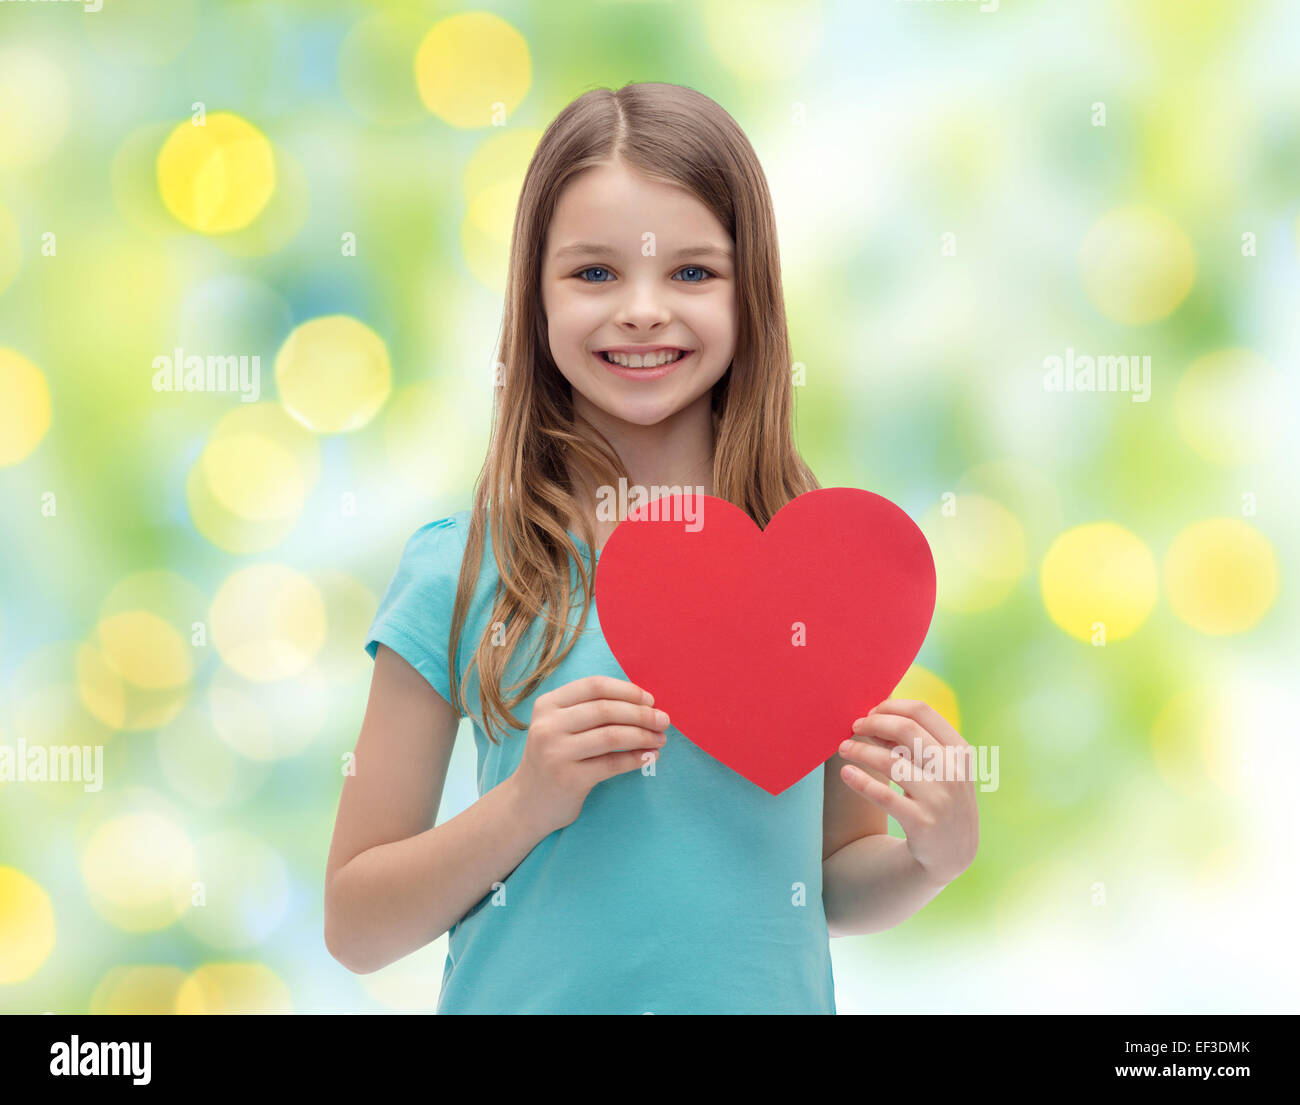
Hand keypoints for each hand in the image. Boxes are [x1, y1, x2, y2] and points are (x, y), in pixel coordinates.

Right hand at [512, 675, 669, 833]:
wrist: (527, 803)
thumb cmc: (554, 758)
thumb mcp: (559, 726)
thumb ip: (588, 709)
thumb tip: (642, 702)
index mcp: (548, 704)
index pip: (594, 686)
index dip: (627, 690)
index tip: (650, 700)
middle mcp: (548, 725)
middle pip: (606, 710)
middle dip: (642, 714)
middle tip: (664, 720)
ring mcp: (556, 752)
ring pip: (612, 736)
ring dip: (643, 736)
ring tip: (661, 739)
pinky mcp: (568, 779)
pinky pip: (612, 763)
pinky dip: (636, 758)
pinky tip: (650, 756)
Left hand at [837, 698, 978, 886]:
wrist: (953, 853)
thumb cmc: (940, 798)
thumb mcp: (939, 768)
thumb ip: (913, 744)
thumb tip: (875, 718)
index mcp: (959, 751)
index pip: (922, 711)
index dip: (891, 706)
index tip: (871, 711)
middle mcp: (953, 771)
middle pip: (905, 729)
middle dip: (873, 723)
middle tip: (853, 725)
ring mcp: (939, 798)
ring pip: (890, 761)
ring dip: (860, 750)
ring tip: (843, 748)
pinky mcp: (921, 822)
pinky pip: (883, 796)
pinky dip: (860, 782)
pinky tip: (846, 774)